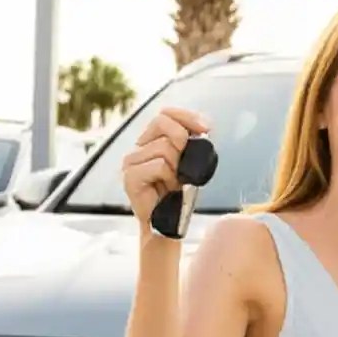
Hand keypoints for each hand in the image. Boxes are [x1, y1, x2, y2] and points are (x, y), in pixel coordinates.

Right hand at [122, 107, 210, 225]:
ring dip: (177, 166)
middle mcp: (138, 147)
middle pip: (161, 122)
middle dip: (182, 138)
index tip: (207, 128)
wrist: (169, 223)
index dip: (186, 116)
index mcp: (151, 141)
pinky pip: (159, 165)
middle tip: (185, 160)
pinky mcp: (130, 176)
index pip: (165, 113)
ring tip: (173, 182)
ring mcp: (131, 161)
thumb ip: (194, 143)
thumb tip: (205, 127)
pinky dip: (169, 177)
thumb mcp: (191, 163)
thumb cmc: (180, 194)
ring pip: (164, 147)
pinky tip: (166, 189)